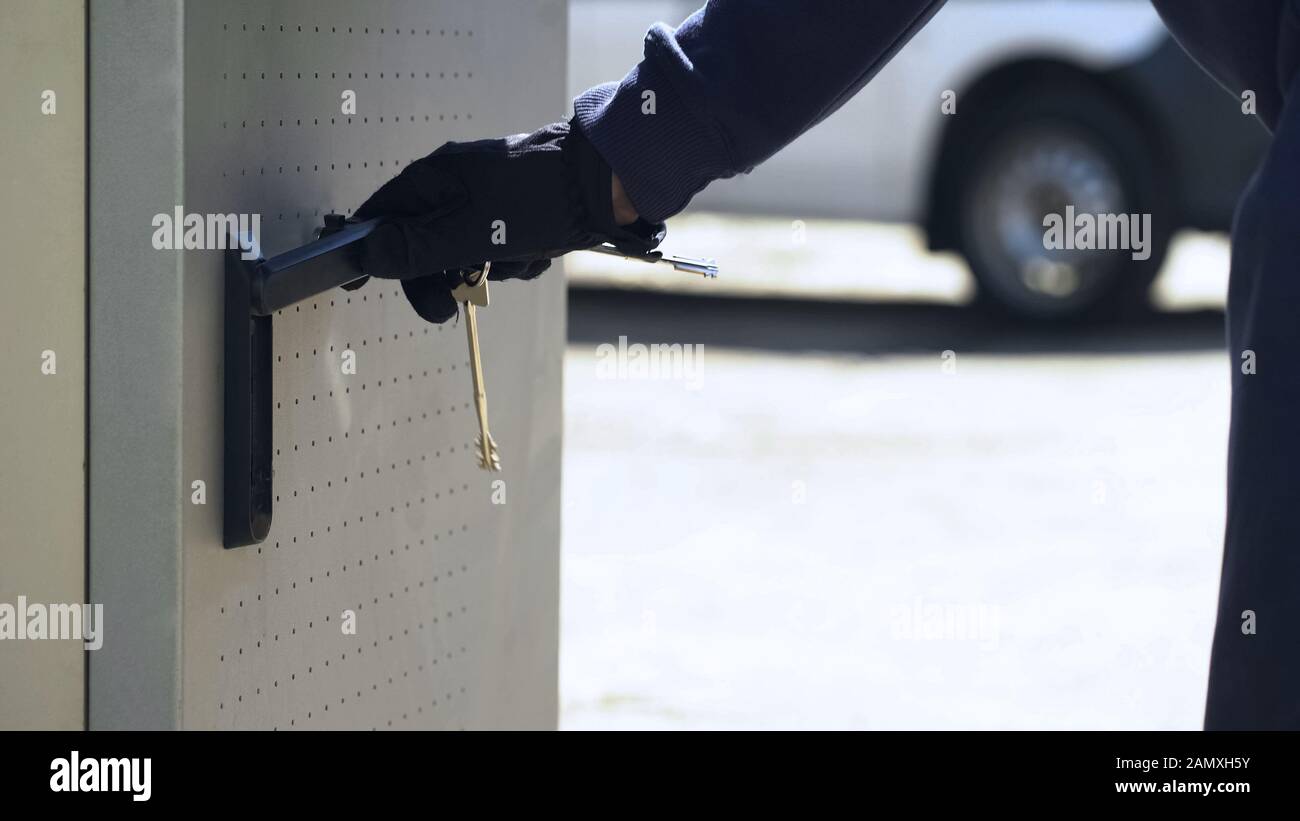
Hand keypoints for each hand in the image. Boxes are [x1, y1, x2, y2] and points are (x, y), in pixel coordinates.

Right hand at [348, 119, 664, 322]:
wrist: (604, 183)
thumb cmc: (539, 200)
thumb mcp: (471, 233)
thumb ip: (419, 248)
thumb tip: (371, 254)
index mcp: (433, 179)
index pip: (381, 217)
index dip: (371, 251)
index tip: (357, 282)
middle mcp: (453, 184)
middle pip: (422, 244)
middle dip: (442, 277)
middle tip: (451, 309)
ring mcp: (485, 197)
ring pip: (463, 251)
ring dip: (487, 270)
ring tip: (517, 261)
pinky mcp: (513, 211)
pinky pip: (497, 248)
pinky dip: (514, 260)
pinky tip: (534, 254)